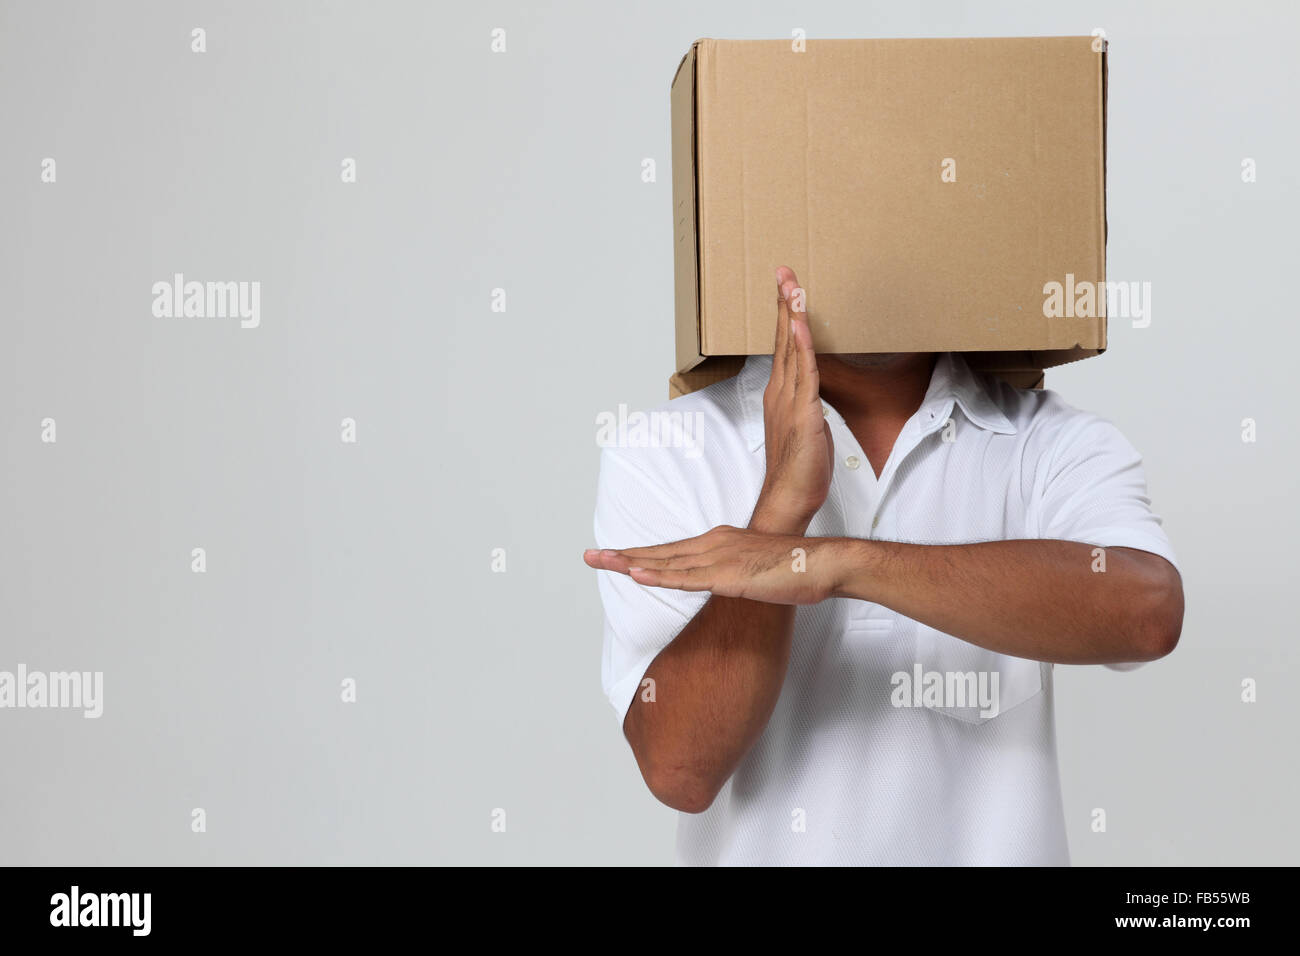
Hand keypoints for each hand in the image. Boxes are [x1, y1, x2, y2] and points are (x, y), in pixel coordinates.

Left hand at [584, 527, 845, 605]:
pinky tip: (638, 577)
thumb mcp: (755, 571)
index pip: (670, 551)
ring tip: (600, 562)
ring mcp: (719, 558)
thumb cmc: (795, 569)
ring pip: (665, 562)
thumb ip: (734, 577)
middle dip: (621, 556)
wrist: (823, 564)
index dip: (639, 554)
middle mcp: (713, 544)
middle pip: (659, 552)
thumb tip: (723, 587)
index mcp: (718, 543)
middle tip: (588, 556)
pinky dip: (660, 577)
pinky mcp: (729, 576)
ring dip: (630, 563)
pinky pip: (688, 578)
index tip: (612, 557)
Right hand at [753, 267, 833, 533]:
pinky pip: (804, 372)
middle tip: (784, 271)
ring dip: (792, 315)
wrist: (789, 497)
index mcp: (780, 394)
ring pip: (791, 348)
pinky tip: (800, 325)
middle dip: (784, 302)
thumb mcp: (807, 429)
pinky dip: (801, 346)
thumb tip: (814, 396)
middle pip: (783, 338)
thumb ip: (808, 406)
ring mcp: (789, 401)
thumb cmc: (798, 469)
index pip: (782, 346)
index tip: (785, 287)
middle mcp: (780, 392)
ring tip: (793, 286)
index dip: (784, 315)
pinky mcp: (803, 412)